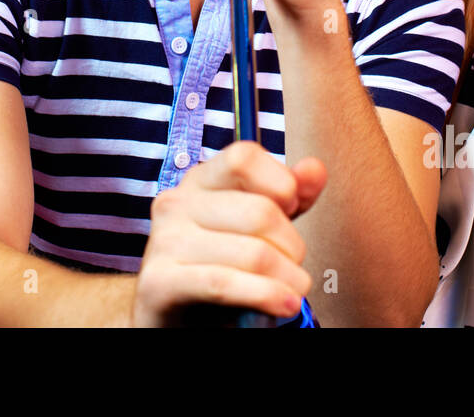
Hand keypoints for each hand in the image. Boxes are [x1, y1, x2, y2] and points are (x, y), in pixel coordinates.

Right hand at [132, 142, 327, 325]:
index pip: (244, 157)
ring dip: (287, 279)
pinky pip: (225, 284)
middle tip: (293, 267)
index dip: (280, 183)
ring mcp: (165, 241)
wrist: (173, 316)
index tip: (291, 209)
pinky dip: (265, 296)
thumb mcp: (255, 228)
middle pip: (260, 212)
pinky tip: (284, 304)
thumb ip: (285, 197)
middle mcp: (176, 202)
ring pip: (252, 253)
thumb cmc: (216, 267)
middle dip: (292, 246)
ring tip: (291, 291)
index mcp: (199, 180)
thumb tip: (314, 169)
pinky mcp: (159, 282)